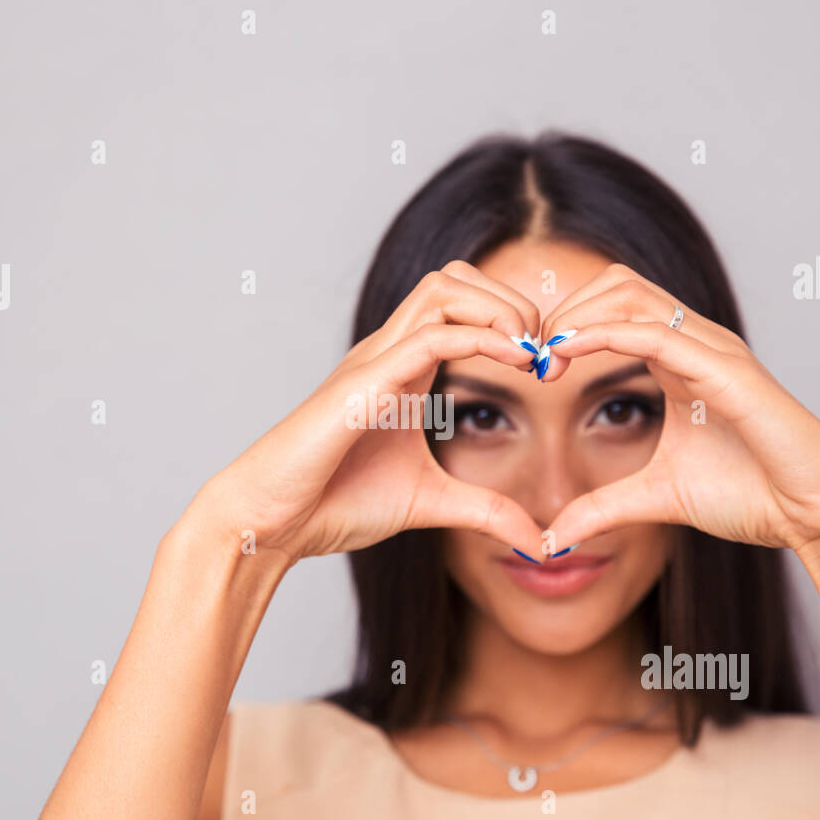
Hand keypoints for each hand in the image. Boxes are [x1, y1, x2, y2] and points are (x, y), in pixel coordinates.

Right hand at [197, 261, 546, 561]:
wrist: (272, 522)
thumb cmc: (333, 504)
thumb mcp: (431, 503)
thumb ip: (486, 512)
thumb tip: (540, 542)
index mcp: (402, 368)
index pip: (460, 305)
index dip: (512, 319)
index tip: (547, 365)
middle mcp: (388, 352)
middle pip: (454, 278)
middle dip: (511, 299)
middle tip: (543, 350)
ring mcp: (373, 362)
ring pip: (442, 288)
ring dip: (499, 308)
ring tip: (530, 350)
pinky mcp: (363, 385)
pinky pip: (430, 337)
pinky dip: (481, 338)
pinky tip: (515, 361)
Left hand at [538, 264, 819, 554]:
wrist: (818, 515)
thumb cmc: (755, 496)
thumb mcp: (656, 498)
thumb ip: (603, 508)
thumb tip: (552, 535)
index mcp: (680, 360)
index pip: (613, 307)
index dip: (563, 324)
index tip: (528, 365)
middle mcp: (697, 343)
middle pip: (616, 284)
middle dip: (562, 310)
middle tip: (528, 355)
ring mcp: (714, 350)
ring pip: (630, 293)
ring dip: (575, 315)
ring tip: (543, 354)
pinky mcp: (728, 371)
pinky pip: (658, 332)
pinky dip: (604, 333)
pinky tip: (567, 353)